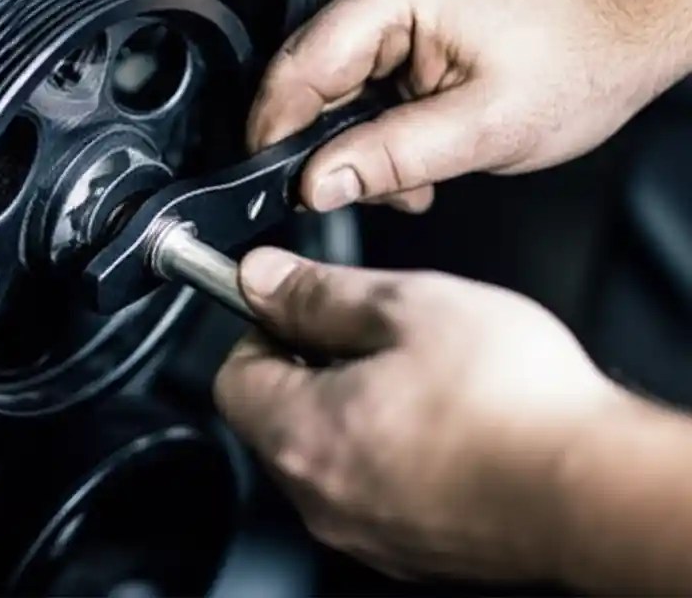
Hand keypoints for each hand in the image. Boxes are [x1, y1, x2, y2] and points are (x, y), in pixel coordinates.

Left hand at [213, 247, 627, 582]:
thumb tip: (261, 278)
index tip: (306, 307)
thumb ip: (317, 292)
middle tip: (381, 336)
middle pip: (277, 416)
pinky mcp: (408, 549)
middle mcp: (316, 495)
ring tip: (426, 380)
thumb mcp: (404, 307)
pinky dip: (395, 453)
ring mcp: (362, 531)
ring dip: (358, 408)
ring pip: (328, 453)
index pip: (232, 373)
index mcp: (297, 432)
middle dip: (316, 366)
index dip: (267, 328)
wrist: (595, 492)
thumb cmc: (511, 404)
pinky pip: (374, 490)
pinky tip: (449, 427)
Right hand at [251, 0, 690, 212]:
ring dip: (363, 145)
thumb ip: (389, 158)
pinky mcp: (398, 20)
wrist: (628, 25)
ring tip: (418, 172)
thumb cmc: (582, 55)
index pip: (295, 71)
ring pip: (332, 93)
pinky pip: (359, 84)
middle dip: (335, 150)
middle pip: (309, 85)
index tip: (283, 191)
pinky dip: (380, 126)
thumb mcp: (482, 128)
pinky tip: (419, 147)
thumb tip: (316, 184)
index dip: (278, 138)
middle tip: (384, 189)